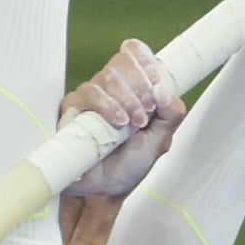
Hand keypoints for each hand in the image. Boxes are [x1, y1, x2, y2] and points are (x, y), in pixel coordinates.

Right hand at [58, 39, 183, 200]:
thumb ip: (172, 114)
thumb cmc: (130, 166)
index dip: (145, 59)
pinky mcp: (73, 109)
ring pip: (107, 75)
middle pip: (122, 62)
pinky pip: (89, 93)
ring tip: (133, 124)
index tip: (155, 78)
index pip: (134, 53)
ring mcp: (91, 97)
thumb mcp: (161, 139)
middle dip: (139, 85)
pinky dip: (107, 105)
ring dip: (126, 98)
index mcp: (132, 87)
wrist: (106, 191)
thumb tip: (164, 91)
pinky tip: (117, 122)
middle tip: (145, 114)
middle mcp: (111, 88)